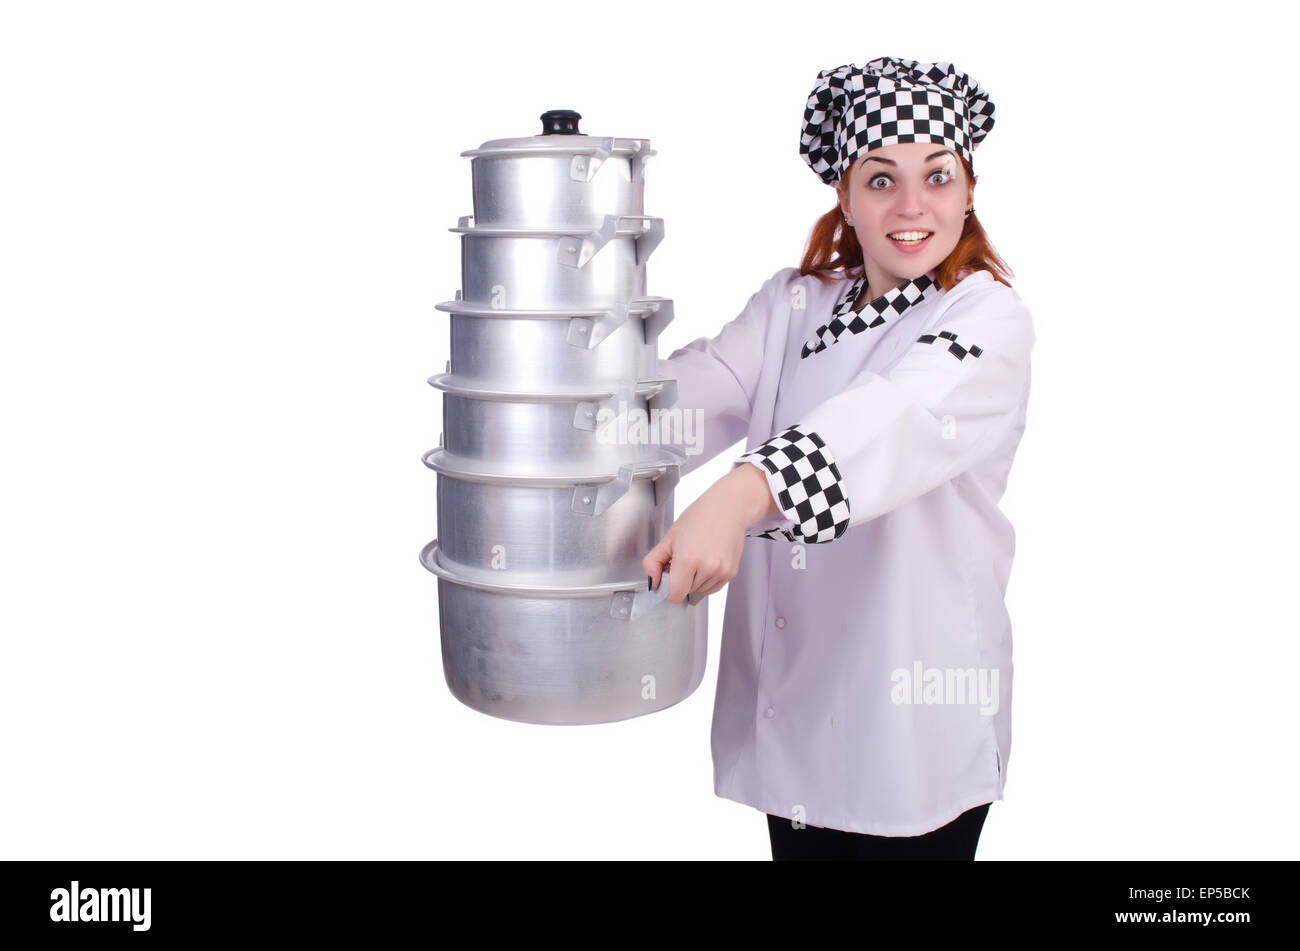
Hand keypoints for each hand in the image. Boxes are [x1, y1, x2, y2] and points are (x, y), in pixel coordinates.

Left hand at [642, 463, 778, 603]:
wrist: (727, 509)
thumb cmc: (699, 518)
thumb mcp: (669, 537)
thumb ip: (653, 562)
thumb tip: (652, 583)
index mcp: (688, 559)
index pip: (675, 594)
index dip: (668, 588)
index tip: (668, 578)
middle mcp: (707, 568)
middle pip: (686, 592)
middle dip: (681, 580)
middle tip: (684, 559)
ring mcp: (721, 572)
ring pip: (700, 591)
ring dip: (695, 581)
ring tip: (697, 557)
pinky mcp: (731, 573)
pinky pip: (713, 588)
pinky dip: (707, 580)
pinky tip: (707, 562)